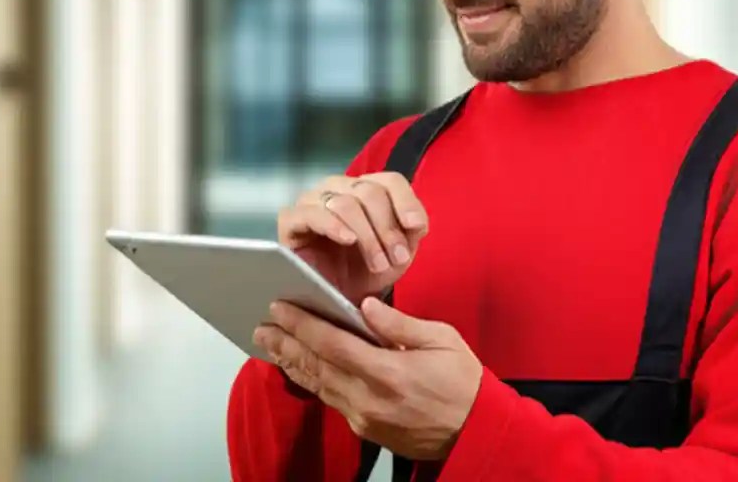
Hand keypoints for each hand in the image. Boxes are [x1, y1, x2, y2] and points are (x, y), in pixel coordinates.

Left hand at [255, 298, 481, 460]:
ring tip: (271, 345)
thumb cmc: (463, 382)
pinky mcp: (365, 429)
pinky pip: (331, 400)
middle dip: (286, 344)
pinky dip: (313, 380)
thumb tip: (365, 305)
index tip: (281, 307)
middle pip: (316, 366)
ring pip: (318, 386)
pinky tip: (302, 368)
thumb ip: (399, 324)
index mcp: (388, 372)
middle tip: (262, 327)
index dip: (302, 324)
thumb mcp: (443, 340)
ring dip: (292, 363)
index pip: (332, 344)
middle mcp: (368, 399)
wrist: (475, 432)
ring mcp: (364, 418)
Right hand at [278, 173, 428, 304]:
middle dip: (388, 228)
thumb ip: (411, 231)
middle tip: (397, 259)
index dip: (406, 202)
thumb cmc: (367, 272)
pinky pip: (313, 214)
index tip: (416, 228)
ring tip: (378, 263)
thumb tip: (415, 220)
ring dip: (368, 236)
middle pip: (370, 192)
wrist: (337, 301)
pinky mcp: (291, 220)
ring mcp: (313, 200)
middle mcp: (338, 187)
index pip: (390, 180)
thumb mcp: (400, 252)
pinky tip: (348, 240)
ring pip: (346, 203)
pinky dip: (334, 226)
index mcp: (366, 188)